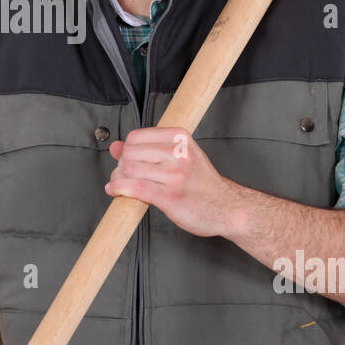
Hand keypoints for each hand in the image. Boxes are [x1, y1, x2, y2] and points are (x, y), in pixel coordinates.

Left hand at [105, 126, 242, 238]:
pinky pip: (135, 188)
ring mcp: (175, 175)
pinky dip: (119, 189)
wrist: (228, 208)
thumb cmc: (204, 185)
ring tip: (121, 186)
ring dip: (118, 180)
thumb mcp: (180, 157)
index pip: (136, 137)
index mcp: (181, 138)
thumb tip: (115, 146)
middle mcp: (178, 153)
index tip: (126, 161)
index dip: (125, 150)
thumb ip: (147, 150)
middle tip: (123, 177)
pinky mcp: (170, 196)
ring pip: (130, 170)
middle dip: (120, 166)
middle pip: (130, 153)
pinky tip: (116, 192)